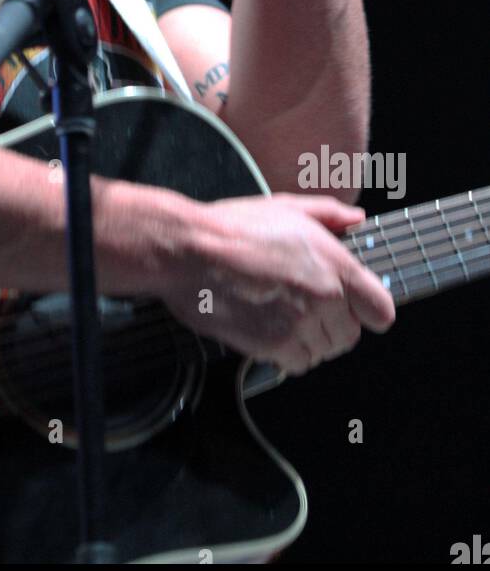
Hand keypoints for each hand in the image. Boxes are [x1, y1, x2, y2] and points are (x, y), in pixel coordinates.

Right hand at [160, 192, 394, 375]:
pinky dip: (289, 355)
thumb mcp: (285, 206)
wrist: (190, 251)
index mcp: (335, 264)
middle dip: (334, 324)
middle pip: (351, 335)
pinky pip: (299, 364)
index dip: (369, 310)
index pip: (381, 310)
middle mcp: (325, 298)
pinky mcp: (274, 345)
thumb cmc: (232, 228)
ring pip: (325, 351)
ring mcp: (300, 325)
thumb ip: (328, 214)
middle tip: (307, 308)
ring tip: (284, 317)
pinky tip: (272, 331)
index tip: (355, 307)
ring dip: (310, 340)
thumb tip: (356, 218)